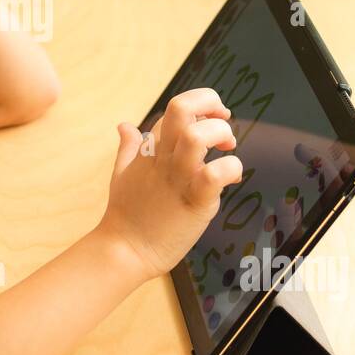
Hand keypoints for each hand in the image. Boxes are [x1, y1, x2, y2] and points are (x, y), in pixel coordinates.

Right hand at [96, 88, 242, 281]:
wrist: (126, 252)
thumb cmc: (127, 216)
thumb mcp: (122, 173)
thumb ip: (128, 147)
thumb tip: (124, 125)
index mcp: (149, 150)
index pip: (173, 111)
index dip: (196, 108)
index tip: (208, 122)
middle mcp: (163, 158)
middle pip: (182, 108)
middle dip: (209, 102)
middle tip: (222, 119)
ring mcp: (178, 178)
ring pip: (197, 135)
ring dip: (219, 133)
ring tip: (227, 147)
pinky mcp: (195, 201)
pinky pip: (216, 174)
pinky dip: (231, 169)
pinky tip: (232, 178)